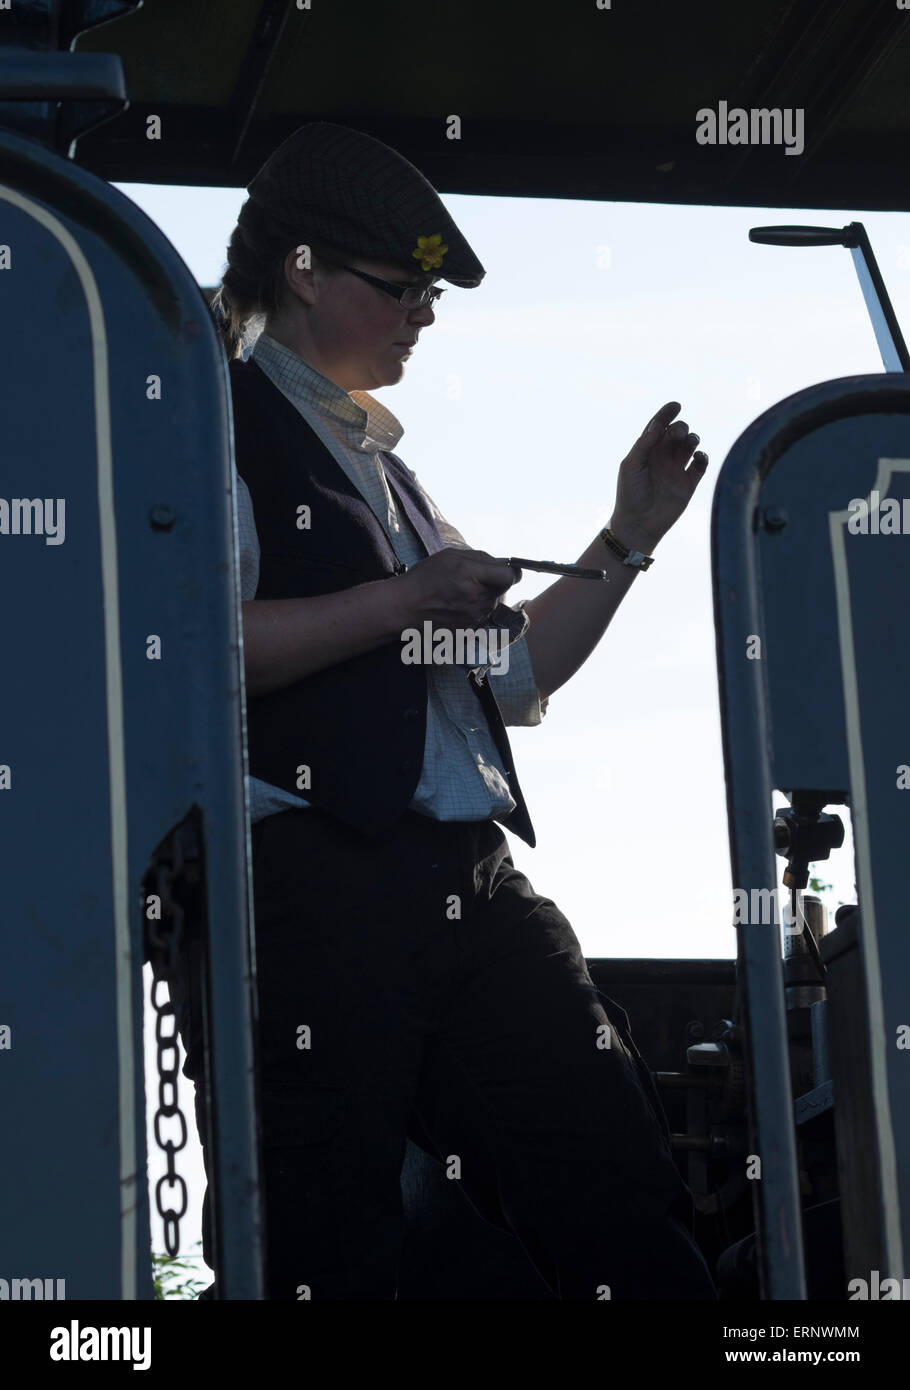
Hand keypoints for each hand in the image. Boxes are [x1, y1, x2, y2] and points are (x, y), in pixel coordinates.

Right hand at [391, 547, 520, 628]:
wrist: (403, 608)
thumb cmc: (424, 578)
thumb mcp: (449, 556)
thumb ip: (480, 558)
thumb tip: (502, 563)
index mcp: (471, 575)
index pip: (509, 576)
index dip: (511, 572)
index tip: (505, 570)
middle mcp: (476, 599)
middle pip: (501, 590)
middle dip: (492, 583)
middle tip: (470, 580)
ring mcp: (474, 617)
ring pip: (492, 604)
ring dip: (483, 598)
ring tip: (459, 594)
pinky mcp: (469, 630)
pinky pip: (481, 616)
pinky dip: (474, 611)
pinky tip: (455, 607)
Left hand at [609, 402, 708, 552]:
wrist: (639, 523)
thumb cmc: (630, 494)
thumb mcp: (631, 465)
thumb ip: (644, 443)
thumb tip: (658, 424)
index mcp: (647, 450)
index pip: (659, 426)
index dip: (667, 414)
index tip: (675, 406)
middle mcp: (663, 457)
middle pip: (677, 432)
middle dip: (680, 428)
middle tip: (676, 435)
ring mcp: (676, 470)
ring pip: (690, 445)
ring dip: (692, 439)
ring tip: (689, 443)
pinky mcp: (688, 484)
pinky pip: (701, 464)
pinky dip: (703, 457)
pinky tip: (698, 457)